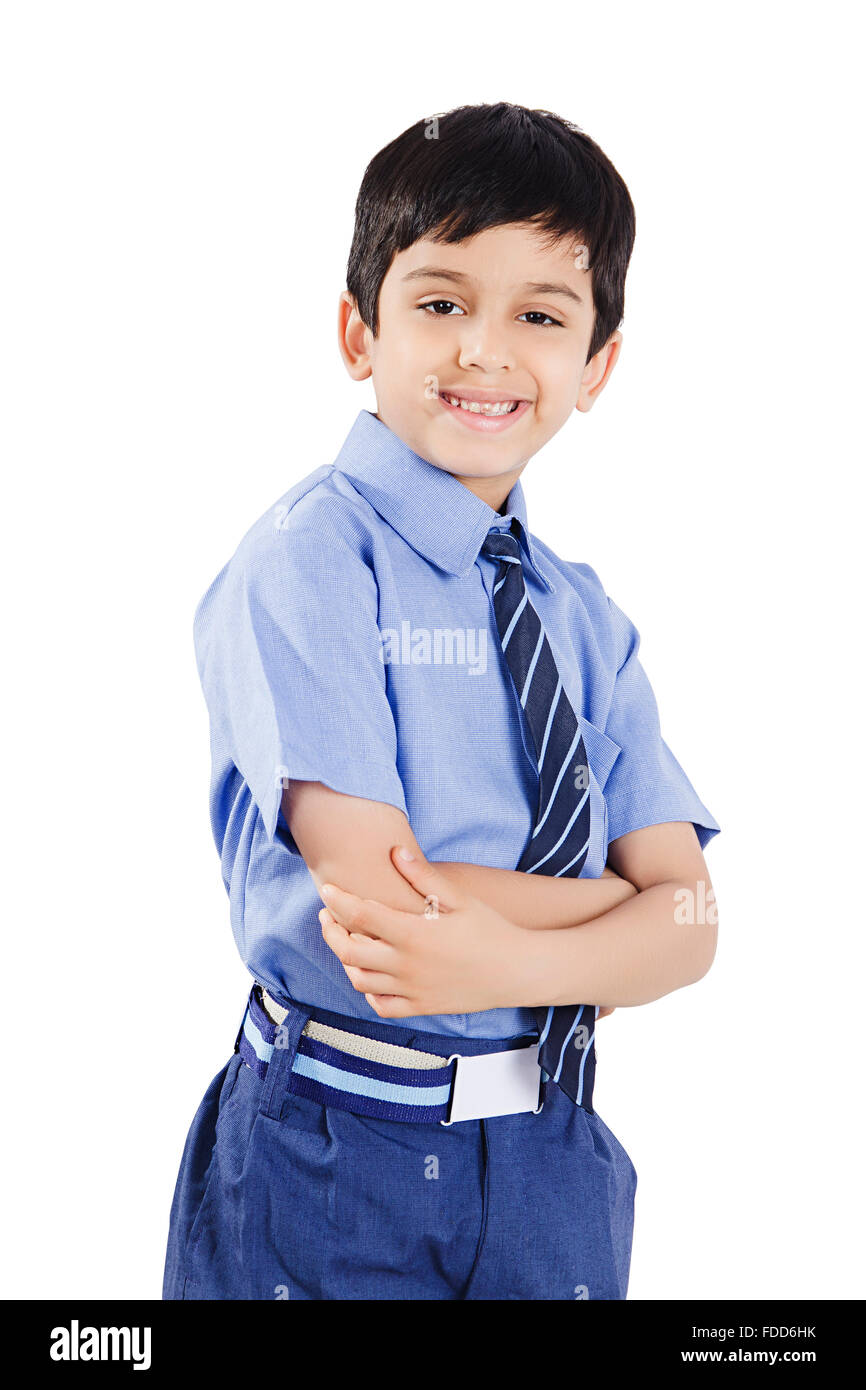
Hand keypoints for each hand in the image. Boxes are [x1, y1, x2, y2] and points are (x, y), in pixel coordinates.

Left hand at [318, 845, 535, 1017]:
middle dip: (331, 930)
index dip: (337, 900)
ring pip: (359, 980)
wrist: (517, 971)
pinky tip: (370, 973)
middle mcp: (407, 965)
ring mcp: (412, 990)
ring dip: (345, 959)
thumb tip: (396, 851)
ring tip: (346, 940)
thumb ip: (424, 876)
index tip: (327, 889)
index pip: (360, 915)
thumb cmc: (490, 929)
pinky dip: (368, 990)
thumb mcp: (460, 898)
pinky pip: (381, 1005)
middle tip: (328, 915)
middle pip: (349, 950)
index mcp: (414, 934)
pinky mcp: (421, 1007)